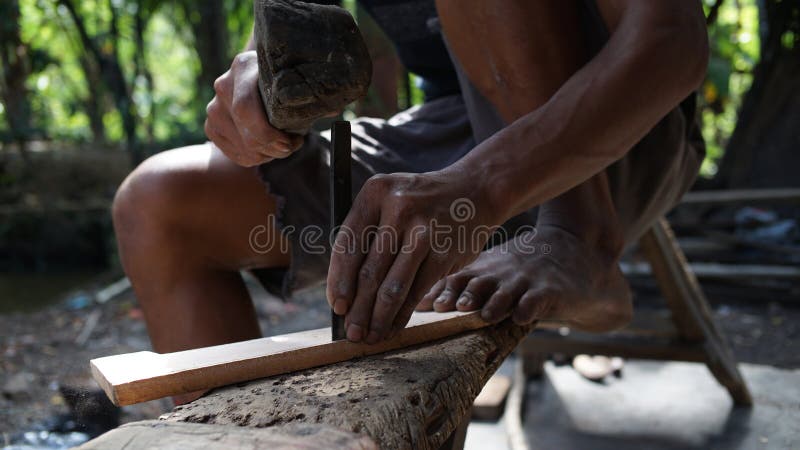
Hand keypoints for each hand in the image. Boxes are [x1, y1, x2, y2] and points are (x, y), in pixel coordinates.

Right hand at [205, 51, 303, 166]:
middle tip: (293, 145)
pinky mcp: (212, 128)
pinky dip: (258, 159)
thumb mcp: (300, 80)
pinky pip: (238, 157)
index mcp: (243, 67)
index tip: (292, 142)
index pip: (246, 110)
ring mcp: (214, 108)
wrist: (261, 75)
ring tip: (283, 143)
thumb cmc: (286, 79)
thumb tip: (332, 109)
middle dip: (276, 148)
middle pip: (247, 135)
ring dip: (270, 155)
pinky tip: (269, 147)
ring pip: (245, 150)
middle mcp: (222, 86)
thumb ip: (314, 96)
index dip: (269, 135)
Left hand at [326, 172, 499, 343]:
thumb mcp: (391, 200)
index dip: (338, 281)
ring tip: (369, 337)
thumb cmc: (422, 204)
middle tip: (351, 333)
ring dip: (377, 318)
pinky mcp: (443, 253)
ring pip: (392, 286)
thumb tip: (343, 290)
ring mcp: (422, 232)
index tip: (337, 307)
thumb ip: (368, 233)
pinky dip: (401, 315)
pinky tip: (393, 328)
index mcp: (376, 193)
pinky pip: (415, 291)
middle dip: (357, 308)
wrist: (474, 191)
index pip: (347, 245)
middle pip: (369, 270)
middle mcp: (398, 209)